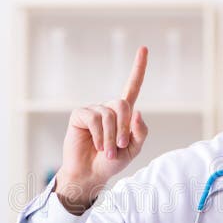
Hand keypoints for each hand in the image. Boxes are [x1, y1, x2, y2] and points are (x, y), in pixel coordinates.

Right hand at [55, 46, 149, 213]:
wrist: (91, 174)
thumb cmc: (111, 161)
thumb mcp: (133, 149)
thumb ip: (140, 132)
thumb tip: (137, 111)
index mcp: (123, 114)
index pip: (132, 86)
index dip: (138, 68)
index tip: (144, 49)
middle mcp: (108, 108)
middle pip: (123, 104)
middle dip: (124, 128)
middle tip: (119, 146)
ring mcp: (93, 110)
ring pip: (109, 115)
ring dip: (110, 137)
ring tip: (106, 151)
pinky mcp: (79, 116)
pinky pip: (94, 119)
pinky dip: (98, 135)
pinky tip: (94, 145)